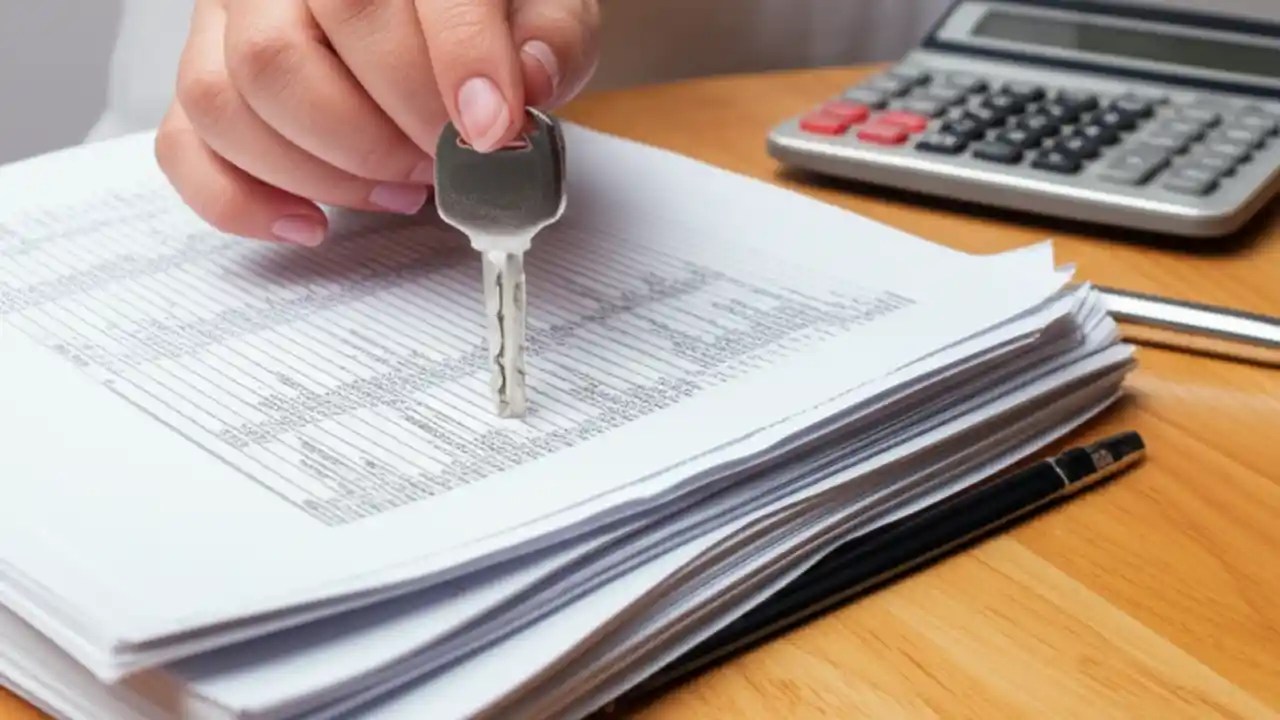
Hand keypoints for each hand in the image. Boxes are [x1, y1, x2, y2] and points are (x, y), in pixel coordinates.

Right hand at [154, 0, 599, 246]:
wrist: (437, 14)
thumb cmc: (485, 11)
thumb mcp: (541, 6)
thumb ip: (550, 35)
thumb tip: (529, 78)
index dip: (448, 66)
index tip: (491, 131)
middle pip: (285, 56)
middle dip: (382, 137)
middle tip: (444, 164)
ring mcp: (226, 23)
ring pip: (228, 100)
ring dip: (326, 171)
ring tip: (402, 190)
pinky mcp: (204, 81)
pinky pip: (185, 146)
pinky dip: (243, 202)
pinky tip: (312, 222)